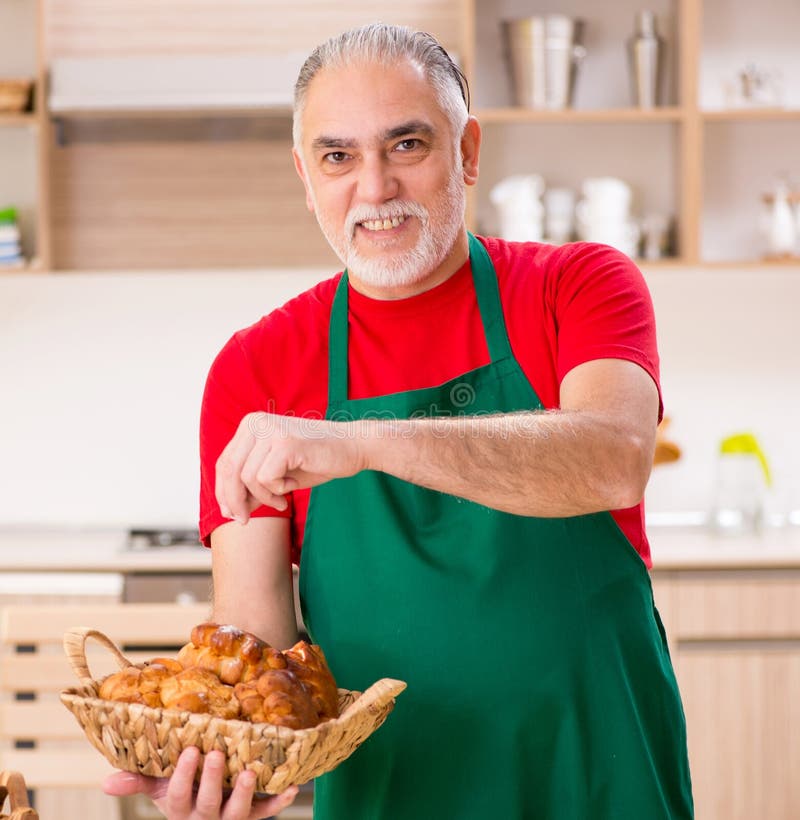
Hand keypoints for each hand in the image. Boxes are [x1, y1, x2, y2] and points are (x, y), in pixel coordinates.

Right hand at [103, 747, 298, 819]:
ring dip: (243, 795)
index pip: (177, 799)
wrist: (210, 810)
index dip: (184, 778)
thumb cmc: (184, 789)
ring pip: (237, 816)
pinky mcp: (253, 817)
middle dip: (211, 782)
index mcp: (180, 809)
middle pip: (207, 806)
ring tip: (248, 773)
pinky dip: (279, 802)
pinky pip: (266, 814)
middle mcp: (204, 819)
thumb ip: (138, 781)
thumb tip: (105, 782)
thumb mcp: (160, 785)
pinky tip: (292, 787)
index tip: (191, 750)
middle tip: (215, 754)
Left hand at [215, 411, 365, 522]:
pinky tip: (293, 486)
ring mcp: (270, 431)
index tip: (233, 513)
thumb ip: (254, 486)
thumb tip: (230, 510)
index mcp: (251, 424)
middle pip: (230, 470)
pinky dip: (279, 490)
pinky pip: (266, 479)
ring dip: (265, 497)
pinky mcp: (285, 443)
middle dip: (236, 500)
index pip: (224, 462)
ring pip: (248, 478)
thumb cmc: (317, 460)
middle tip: (246, 519)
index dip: (224, 492)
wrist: (354, 447)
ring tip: (283, 498)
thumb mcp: (279, 474)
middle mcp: (256, 422)